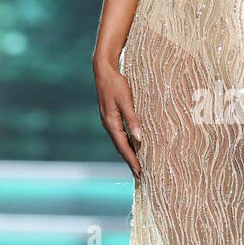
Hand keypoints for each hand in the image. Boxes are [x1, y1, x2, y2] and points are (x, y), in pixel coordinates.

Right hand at [93, 55, 141, 176]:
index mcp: (111, 123)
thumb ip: (132, 119)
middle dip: (130, 161)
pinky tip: (133, 145)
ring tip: (137, 164)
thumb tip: (139, 139)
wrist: (103, 70)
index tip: (140, 172)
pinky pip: (119, 134)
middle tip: (140, 174)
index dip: (131, 160)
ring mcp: (108, 120)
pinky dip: (126, 142)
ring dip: (128, 153)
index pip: (123, 147)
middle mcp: (108, 124)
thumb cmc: (116, 84)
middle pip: (120, 147)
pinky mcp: (111, 116)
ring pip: (120, 141)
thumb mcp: (126, 101)